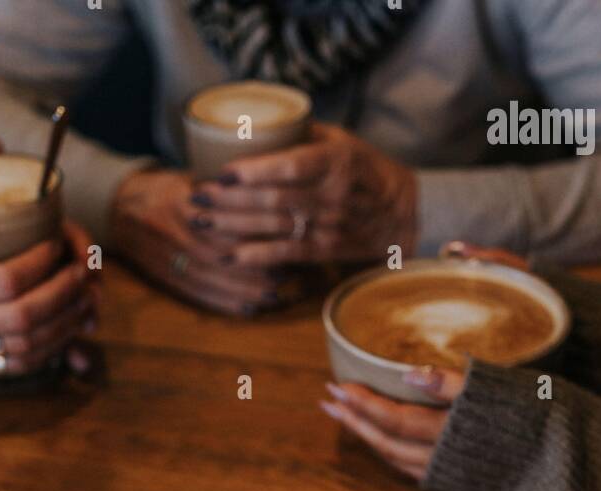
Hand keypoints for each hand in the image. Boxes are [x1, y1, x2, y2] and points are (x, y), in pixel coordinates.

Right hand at [0, 220, 96, 380]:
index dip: (39, 263)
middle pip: (26, 315)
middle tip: (82, 271)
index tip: (55, 243)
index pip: (4, 280)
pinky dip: (52, 348)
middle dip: (63, 293)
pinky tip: (67, 328)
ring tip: (85, 298)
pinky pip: (22, 365)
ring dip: (66, 322)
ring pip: (30, 345)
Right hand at [109, 167, 295, 315]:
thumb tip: (267, 194)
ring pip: (214, 280)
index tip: (283, 240)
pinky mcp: (167, 279)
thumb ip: (222, 190)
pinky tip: (250, 309)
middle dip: (257, 267)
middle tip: (287, 272)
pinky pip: (200, 295)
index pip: (225, 222)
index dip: (256, 234)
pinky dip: (226, 304)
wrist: (118, 210)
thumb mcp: (189, 178)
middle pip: (223, 256)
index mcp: (182, 204)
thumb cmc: (163, 189)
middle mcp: (175, 234)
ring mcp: (169, 260)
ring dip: (247, 290)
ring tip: (274, 294)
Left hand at [189, 123, 417, 268]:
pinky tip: (229, 256)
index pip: (290, 167)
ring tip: (202, 219)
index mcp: (337, 162)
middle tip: (198, 195)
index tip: (223, 171)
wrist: (402, 214)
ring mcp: (327, 227)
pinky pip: (285, 255)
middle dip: (230, 199)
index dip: (255, 172)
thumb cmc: (365, 169)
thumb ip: (304, 135)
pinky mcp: (324, 251)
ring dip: (233, 225)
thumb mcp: (344, 141)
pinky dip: (256, 257)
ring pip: (273, 227)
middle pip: (272, 200)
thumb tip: (257, 124)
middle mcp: (331, 196)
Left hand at [319, 244, 527, 477]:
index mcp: (449, 432)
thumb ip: (452, 383)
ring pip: (394, 458)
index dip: (362, 403)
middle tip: (327, 400)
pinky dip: (389, 453)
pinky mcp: (458, 482)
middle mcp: (442, 458)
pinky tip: (382, 441)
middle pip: (385, 441)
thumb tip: (407, 375)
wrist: (570, 464)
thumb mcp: (500, 390)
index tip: (335, 386)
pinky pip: (410, 469)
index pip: (392, 418)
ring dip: (366, 437)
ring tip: (346, 417)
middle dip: (354, 420)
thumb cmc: (541, 417)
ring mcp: (448, 474)